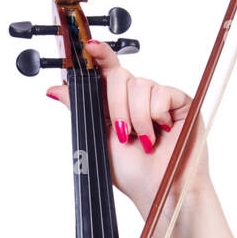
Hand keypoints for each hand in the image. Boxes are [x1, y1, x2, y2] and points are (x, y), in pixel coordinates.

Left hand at [45, 40, 210, 218]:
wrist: (159, 191)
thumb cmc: (132, 173)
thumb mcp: (97, 138)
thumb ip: (80, 109)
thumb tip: (54, 89)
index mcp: (118, 104)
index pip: (108, 71)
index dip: (100, 56)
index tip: (88, 46)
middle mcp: (139, 98)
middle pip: (120, 75)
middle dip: (116, 105)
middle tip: (122, 132)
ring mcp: (161, 99)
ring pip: (140, 84)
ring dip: (137, 117)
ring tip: (144, 140)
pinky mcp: (182, 102)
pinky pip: (162, 92)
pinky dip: (156, 114)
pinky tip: (162, 131)